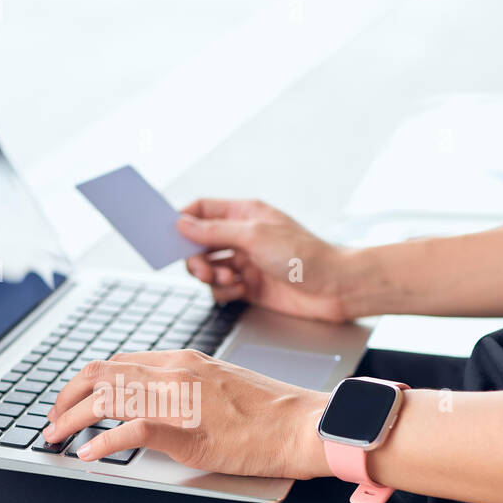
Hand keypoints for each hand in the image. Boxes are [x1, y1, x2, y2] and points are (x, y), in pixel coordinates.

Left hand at [43, 350, 331, 479]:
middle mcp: (176, 371)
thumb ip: (188, 389)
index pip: (120, 361)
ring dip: (72, 418)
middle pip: (102, 374)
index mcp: (184, 361)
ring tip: (56, 437)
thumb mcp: (222, 387)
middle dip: (67, 397)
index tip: (72, 399)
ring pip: (107, 397)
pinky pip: (131, 429)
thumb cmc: (272, 412)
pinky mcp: (187, 429)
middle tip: (52, 420)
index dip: (87, 380)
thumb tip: (159, 406)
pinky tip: (88, 453)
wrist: (303, 423)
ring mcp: (180, 398)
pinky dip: (102, 441)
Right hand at [177, 198, 357, 322]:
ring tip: (229, 281)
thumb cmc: (303, 256)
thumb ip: (215, 231)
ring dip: (211, 277)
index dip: (183, 222)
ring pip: (208, 268)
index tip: (169, 237)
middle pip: (199, 243)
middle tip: (202, 271)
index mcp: (244, 214)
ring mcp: (245, 262)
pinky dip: (224, 291)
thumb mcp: (254, 236)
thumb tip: (182, 223)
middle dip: (195, 258)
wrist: (333, 288)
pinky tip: (239, 291)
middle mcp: (242, 236)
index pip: (202, 210)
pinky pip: (221, 288)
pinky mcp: (249, 286)